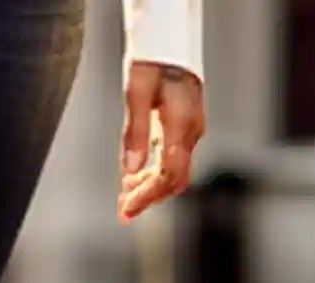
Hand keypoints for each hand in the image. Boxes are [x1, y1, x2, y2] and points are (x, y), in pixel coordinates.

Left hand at [118, 62, 204, 222]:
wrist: (169, 39)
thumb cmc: (152, 61)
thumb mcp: (136, 93)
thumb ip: (134, 134)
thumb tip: (129, 171)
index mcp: (181, 125)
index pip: (169, 174)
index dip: (148, 196)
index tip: (126, 211)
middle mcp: (191, 131)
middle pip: (174, 179)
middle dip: (149, 197)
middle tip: (123, 211)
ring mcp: (191, 129)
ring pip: (174, 170)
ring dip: (150, 186)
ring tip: (124, 196)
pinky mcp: (185, 126)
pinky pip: (172, 157)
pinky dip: (154, 171)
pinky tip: (135, 176)